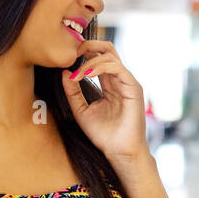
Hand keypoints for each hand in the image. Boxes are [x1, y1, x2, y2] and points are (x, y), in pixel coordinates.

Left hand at [60, 38, 149, 162]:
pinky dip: (100, 67)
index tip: (66, 58)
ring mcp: (127, 82)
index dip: (83, 53)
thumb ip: (73, 92)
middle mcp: (119, 79)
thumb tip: (64, 72)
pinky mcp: (133, 87)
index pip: (98, 57)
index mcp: (109, 83)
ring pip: (110, 56)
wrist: (119, 151)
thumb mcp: (81, 110)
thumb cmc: (104, 134)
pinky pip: (117, 68)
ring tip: (77, 72)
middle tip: (72, 52)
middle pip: (107, 49)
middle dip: (88, 45)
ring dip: (90, 61)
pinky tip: (86, 75)